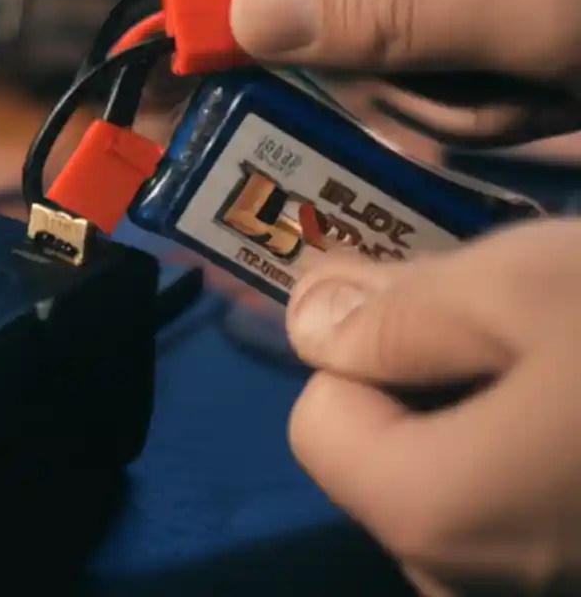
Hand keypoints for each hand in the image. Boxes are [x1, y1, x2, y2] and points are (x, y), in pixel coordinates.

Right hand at [216, 0, 580, 143]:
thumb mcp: (546, 11)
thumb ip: (394, 15)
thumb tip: (251, 22)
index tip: (223, 37)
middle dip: (391, 53)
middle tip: (420, 110)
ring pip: (416, 16)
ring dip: (455, 85)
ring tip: (536, 100)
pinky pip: (467, 39)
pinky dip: (493, 85)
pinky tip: (553, 97)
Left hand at [284, 219, 580, 595]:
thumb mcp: (523, 291)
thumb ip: (390, 313)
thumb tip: (303, 317)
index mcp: (426, 516)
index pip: (318, 417)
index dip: (378, 348)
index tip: (470, 313)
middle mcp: (466, 580)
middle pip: (386, 458)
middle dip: (435, 384)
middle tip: (532, 332)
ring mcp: (537, 589)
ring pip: (460, 485)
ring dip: (494, 419)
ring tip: (568, 364)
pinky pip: (523, 514)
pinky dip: (540, 460)